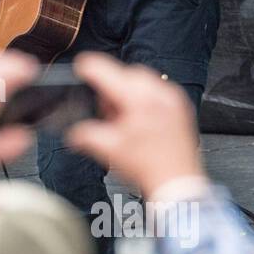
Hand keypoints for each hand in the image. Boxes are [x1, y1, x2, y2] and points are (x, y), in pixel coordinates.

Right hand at [65, 52, 203, 197]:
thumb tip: (74, 131)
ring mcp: (172, 98)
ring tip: (124, 120)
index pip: (105, 70)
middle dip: (110, 89)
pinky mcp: (180, 107)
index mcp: (138, 98)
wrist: (178, 184)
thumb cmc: (150, 169)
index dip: (87, 68)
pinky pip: (156, 90)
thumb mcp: (108, 150)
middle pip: (124, 74)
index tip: (80, 68)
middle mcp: (158, 92)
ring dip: (127, 93)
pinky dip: (143, 98)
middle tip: (107, 114)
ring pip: (141, 80)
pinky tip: (139, 121)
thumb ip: (85, 134)